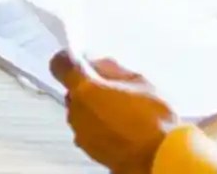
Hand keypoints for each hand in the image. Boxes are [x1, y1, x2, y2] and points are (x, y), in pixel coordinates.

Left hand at [50, 51, 179, 173]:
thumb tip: (97, 62)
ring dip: (95, 105)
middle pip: (73, 89)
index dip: (70, 58)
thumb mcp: (140, 81)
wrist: (156, 158)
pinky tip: (122, 124)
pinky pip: (88, 127)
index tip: (84, 60)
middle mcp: (76, 111)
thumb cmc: (151, 119)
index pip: (60, 64)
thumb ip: (112, 68)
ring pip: (81, 109)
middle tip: (116, 85)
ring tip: (124, 108)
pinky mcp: (87, 149)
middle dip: (90, 85)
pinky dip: (100, 123)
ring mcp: (80, 132)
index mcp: (85, 89)